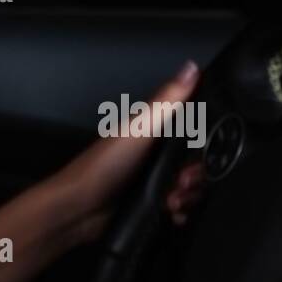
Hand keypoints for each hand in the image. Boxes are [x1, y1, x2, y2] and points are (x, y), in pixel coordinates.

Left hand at [0, 59, 205, 281]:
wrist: (79, 209)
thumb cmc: (102, 165)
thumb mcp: (138, 128)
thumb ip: (166, 100)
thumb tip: (190, 68)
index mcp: (150, 131)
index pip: (190, 130)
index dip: (202, 143)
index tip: (198, 155)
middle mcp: (152, 154)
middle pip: (193, 162)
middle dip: (194, 176)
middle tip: (180, 182)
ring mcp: (151, 179)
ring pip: (189, 186)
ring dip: (187, 196)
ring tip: (171, 200)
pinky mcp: (150, 202)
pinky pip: (179, 207)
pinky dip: (180, 212)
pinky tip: (172, 213)